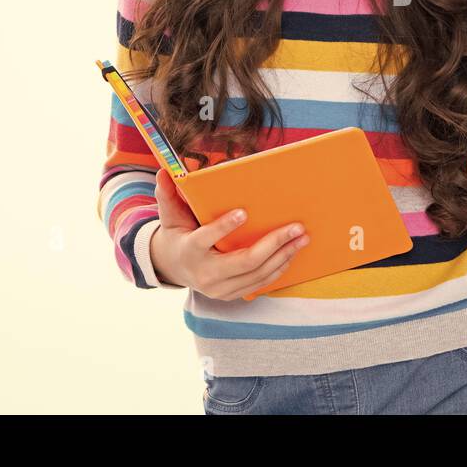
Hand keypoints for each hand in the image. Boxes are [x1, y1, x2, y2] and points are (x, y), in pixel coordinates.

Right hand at [149, 168, 310, 299]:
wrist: (173, 268)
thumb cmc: (178, 234)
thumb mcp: (170, 215)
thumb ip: (168, 195)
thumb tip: (164, 171)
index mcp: (189, 250)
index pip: (206, 239)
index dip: (224, 227)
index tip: (244, 212)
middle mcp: (205, 274)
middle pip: (244, 261)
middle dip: (274, 243)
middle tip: (296, 227)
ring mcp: (220, 289)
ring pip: (257, 274)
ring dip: (283, 255)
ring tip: (302, 238)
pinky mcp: (231, 295)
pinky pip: (260, 283)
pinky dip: (278, 268)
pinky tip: (292, 253)